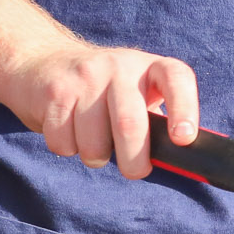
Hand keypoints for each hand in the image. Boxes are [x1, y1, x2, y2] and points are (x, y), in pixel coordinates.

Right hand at [0, 43, 200, 179]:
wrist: (48, 62)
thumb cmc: (107, 90)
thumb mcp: (139, 90)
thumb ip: (157, 119)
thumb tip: (174, 159)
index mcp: (151, 66)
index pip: (177, 79)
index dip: (184, 109)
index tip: (183, 139)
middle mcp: (120, 66)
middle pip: (129, 123)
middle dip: (134, 160)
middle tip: (135, 171)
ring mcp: (85, 77)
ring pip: (93, 141)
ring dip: (96, 157)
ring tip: (97, 147)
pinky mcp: (55, 92)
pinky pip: (63, 142)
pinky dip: (68, 149)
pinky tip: (71, 133)